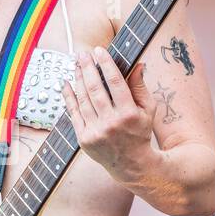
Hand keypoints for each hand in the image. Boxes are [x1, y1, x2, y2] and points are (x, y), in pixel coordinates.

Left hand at [61, 46, 157, 180]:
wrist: (131, 164)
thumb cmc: (140, 132)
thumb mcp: (148, 110)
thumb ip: (140, 87)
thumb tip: (138, 64)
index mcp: (129, 114)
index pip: (115, 83)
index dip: (106, 64)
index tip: (99, 51)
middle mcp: (111, 123)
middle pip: (95, 89)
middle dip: (87, 68)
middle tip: (82, 54)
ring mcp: (95, 131)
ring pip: (83, 99)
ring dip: (78, 79)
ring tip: (76, 65)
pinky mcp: (84, 138)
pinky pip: (73, 113)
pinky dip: (68, 97)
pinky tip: (66, 83)